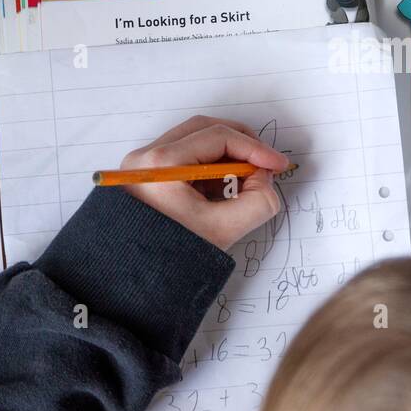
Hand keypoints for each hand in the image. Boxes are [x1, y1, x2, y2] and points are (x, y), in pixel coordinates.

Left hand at [119, 116, 288, 250]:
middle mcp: (145, 157)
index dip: (255, 148)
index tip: (277, 164)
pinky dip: (210, 165)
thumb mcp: (224, 230)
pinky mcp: (146, 174)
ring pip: (194, 139)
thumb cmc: (170, 257)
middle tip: (265, 163)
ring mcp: (142, 164)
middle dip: (241, 143)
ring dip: (227, 153)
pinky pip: (184, 156)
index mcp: (160, 165)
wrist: (132, 281)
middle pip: (204, 129)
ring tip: (246, 177)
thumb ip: (259, 200)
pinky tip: (225, 185)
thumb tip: (264, 177)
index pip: (218, 137)